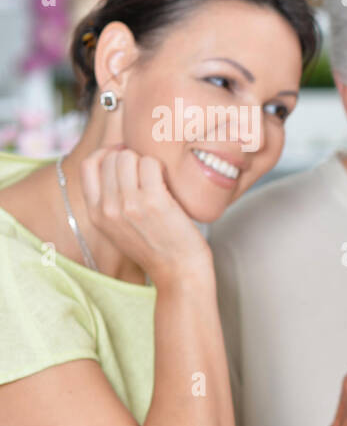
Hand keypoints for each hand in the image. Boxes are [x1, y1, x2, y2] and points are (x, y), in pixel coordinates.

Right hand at [79, 145, 211, 284]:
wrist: (179, 272)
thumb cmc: (156, 247)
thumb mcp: (119, 228)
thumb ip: (110, 200)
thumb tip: (115, 162)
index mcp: (95, 213)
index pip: (88, 164)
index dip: (107, 153)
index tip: (125, 157)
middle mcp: (107, 207)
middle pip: (112, 157)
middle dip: (132, 158)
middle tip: (149, 173)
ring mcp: (129, 204)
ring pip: (130, 156)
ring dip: (147, 162)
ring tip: (158, 181)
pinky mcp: (153, 201)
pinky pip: (151, 163)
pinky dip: (161, 167)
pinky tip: (168, 184)